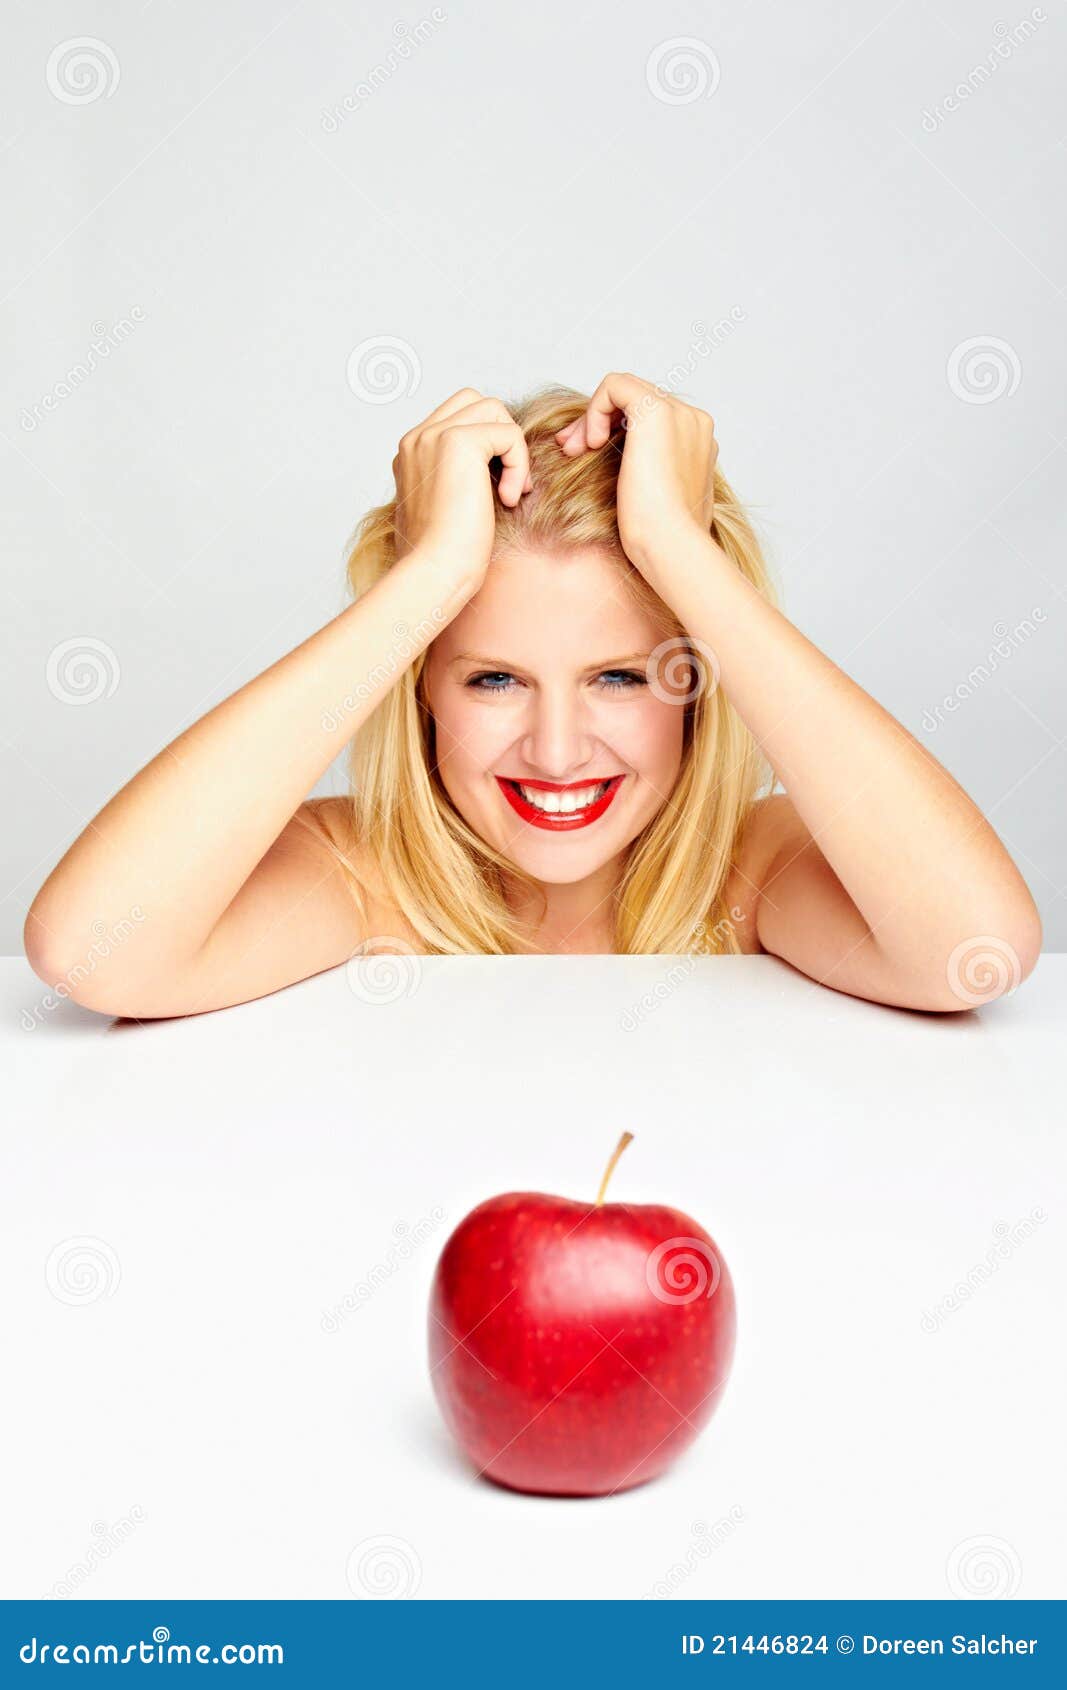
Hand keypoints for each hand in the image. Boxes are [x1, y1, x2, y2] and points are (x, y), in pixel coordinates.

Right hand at [392, 388, 532, 598]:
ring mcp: (433, 436)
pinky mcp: (457, 443)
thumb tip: (494, 467)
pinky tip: (507, 499)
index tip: (496, 487)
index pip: (459, 415)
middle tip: (509, 483)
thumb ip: (459, 476)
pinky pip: (508, 433)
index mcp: (412, 451)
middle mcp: (417, 438)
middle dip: (502, 436)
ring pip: (494, 410)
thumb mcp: (448, 506)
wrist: (433, 573)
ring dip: (513, 450)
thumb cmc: (442, 556)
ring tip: (509, 492)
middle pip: (477, 402)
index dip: (489, 442)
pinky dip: (518, 464)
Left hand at [555, 372, 716, 575]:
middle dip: (596, 420)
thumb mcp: (660, 499)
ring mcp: (678, 413)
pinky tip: (590, 442)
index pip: (649, 413)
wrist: (669, 544)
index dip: (612, 426)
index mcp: (696, 440)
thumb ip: (653, 474)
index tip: (584, 451)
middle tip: (569, 449)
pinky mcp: (655, 412)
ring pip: (624, 389)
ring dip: (591, 416)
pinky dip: (594, 408)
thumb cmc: (662, 536)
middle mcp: (692, 421)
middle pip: (634, 399)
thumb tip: (634, 471)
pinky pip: (615, 386)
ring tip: (573, 449)